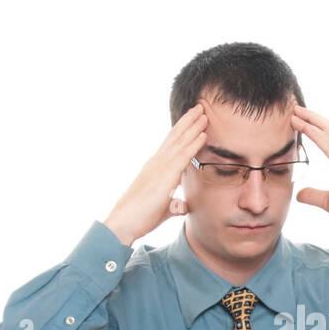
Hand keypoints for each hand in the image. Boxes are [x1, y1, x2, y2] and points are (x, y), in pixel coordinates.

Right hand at [104, 104, 207, 244]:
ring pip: (180, 141)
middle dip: (188, 121)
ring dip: (193, 126)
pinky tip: (203, 134)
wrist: (125, 222)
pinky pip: (183, 156)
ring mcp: (159, 167)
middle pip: (175, 136)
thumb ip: (173, 204)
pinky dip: (194, 144)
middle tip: (200, 107)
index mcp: (155, 168)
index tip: (191, 119)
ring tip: (204, 112)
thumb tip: (181, 205)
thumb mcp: (162, 208)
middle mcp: (156, 163)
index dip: (181, 130)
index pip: (170, 144)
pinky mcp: (165, 176)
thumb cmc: (140, 217)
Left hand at [291, 105, 328, 227]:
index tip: (297, 118)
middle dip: (311, 117)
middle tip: (295, 107)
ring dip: (311, 121)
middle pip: (328, 128)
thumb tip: (298, 194)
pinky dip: (315, 135)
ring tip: (296, 113)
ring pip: (328, 132)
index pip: (328, 136)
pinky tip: (304, 128)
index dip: (313, 125)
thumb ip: (314, 195)